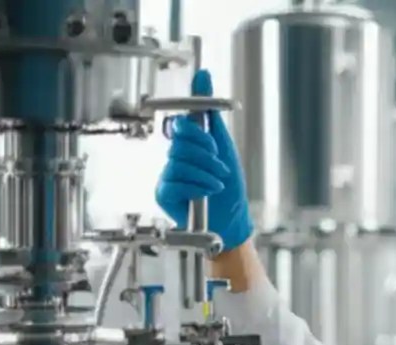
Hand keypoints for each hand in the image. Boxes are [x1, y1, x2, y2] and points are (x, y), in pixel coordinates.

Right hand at [154, 69, 253, 249]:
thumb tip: (203, 74)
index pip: (179, 125)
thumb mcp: (223, 143)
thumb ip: (210, 111)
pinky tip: (207, 193)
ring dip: (205, 173)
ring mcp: (166, 175)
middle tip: (220, 168)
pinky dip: (196, 186)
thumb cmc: (229, 184)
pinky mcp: (163, 193)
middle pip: (179, 143)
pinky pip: (174, 182)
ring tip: (218, 183)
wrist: (232, 217)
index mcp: (186, 143)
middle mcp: (173, 157)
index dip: (197, 134)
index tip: (214, 145)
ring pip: (178, 162)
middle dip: (206, 156)